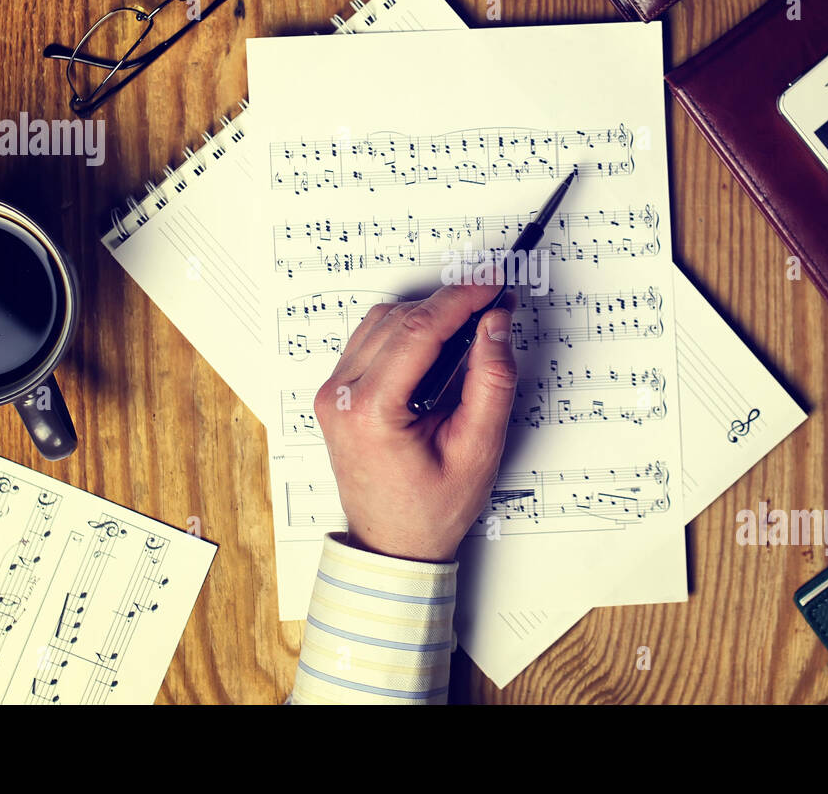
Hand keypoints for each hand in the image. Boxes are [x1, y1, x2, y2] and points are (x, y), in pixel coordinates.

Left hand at [313, 277, 517, 561]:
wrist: (392, 545)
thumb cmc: (432, 510)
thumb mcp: (478, 448)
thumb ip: (492, 381)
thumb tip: (495, 324)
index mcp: (370, 412)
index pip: (419, 331)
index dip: (461, 298)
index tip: (494, 282)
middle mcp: (340, 397)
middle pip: (399, 319)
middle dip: (450, 305)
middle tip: (493, 305)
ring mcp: (332, 394)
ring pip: (382, 323)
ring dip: (427, 317)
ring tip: (471, 328)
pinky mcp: (336, 393)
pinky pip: (370, 340)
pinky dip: (407, 332)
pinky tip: (438, 346)